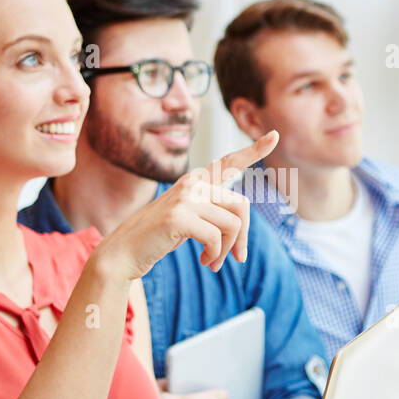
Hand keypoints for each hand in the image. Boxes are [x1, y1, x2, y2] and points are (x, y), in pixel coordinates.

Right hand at [91, 131, 278, 282]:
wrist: (124, 251)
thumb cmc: (159, 236)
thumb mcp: (189, 218)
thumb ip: (212, 213)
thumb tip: (241, 231)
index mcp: (196, 181)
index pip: (229, 162)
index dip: (253, 150)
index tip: (274, 136)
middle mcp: (192, 183)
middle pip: (242, 205)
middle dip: (243, 236)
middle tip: (236, 258)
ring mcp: (185, 198)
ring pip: (233, 223)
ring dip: (227, 250)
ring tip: (213, 262)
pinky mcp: (179, 216)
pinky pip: (217, 237)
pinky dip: (215, 254)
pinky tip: (204, 261)